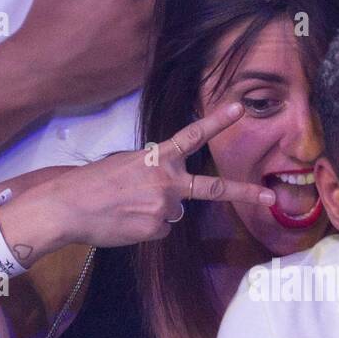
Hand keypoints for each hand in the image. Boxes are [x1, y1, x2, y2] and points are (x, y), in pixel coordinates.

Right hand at [13, 0, 179, 112]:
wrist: (36, 76)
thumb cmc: (42, 31)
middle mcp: (135, 20)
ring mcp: (141, 49)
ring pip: (176, 27)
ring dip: (180, 16)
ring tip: (186, 9)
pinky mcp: (141, 73)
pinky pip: (166, 54)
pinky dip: (169, 44)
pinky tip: (172, 40)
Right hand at [35, 101, 276, 247]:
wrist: (67, 207)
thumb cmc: (92, 184)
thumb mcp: (125, 165)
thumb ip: (155, 171)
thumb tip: (170, 193)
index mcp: (157, 158)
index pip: (193, 135)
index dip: (217, 121)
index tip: (239, 108)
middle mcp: (167, 181)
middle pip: (212, 188)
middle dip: (245, 192)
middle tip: (271, 196)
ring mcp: (164, 207)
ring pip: (174, 213)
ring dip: (156, 212)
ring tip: (125, 208)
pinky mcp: (156, 229)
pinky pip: (160, 229)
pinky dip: (146, 227)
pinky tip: (125, 221)